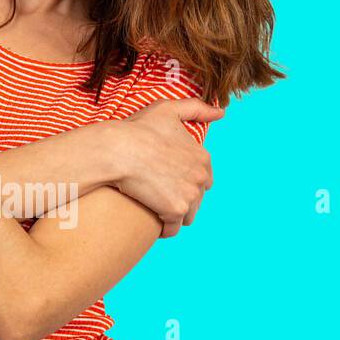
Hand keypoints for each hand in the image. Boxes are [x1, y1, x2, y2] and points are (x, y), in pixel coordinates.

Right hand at [113, 97, 225, 236]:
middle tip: (159, 194)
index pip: (203, 179)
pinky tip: (151, 221)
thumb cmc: (138, 129)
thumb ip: (196, 109)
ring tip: (155, 209)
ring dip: (174, 215)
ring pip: (187, 216)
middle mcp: (201, 177)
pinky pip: (172, 229)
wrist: (118, 150)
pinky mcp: (175, 211)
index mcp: (202, 157)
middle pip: (196, 199)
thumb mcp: (168, 109)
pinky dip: (163, 229)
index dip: (185, 181)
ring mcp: (190, 195)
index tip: (168, 180)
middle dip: (181, 199)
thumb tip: (220, 113)